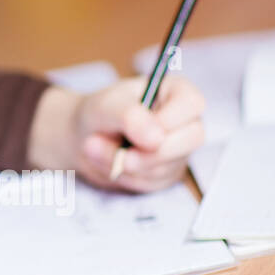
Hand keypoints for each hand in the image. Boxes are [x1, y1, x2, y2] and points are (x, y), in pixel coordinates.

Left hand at [28, 76, 206, 191]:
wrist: (82, 138)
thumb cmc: (98, 113)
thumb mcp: (106, 106)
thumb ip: (129, 116)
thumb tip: (156, 139)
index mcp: (175, 92)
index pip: (192, 103)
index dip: (168, 120)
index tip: (138, 129)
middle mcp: (184, 120)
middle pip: (192, 138)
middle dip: (149, 151)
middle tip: (119, 152)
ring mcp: (179, 149)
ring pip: (168, 165)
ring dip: (126, 163)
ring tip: (96, 147)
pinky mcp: (168, 173)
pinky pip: (154, 182)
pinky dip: (127, 177)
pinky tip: (111, 162)